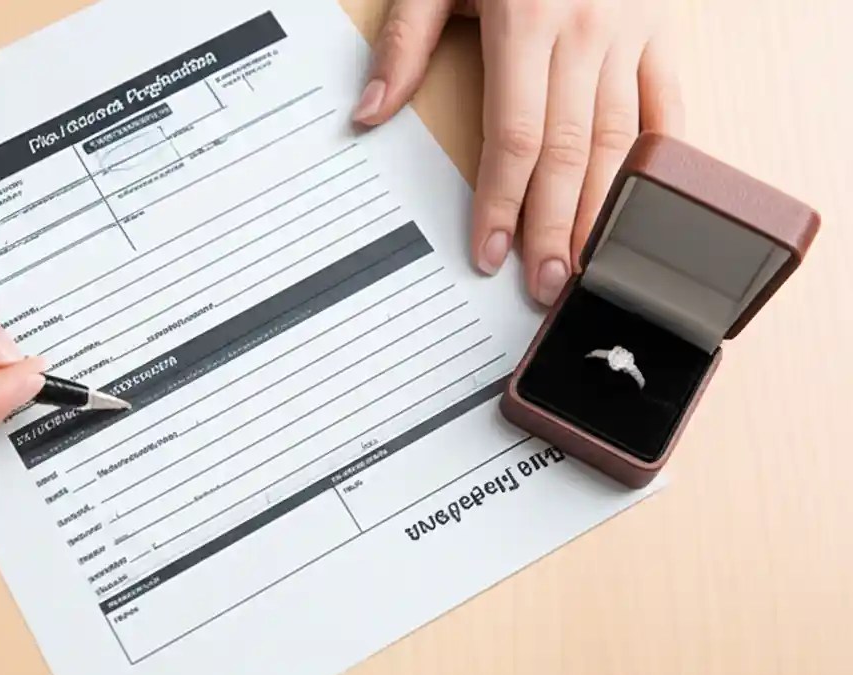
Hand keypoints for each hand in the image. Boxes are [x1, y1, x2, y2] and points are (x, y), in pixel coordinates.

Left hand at [353, 0, 682, 304]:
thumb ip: (405, 41)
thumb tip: (370, 113)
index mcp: (528, 22)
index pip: (515, 137)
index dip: (502, 201)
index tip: (490, 252)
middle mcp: (587, 34)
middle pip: (569, 152)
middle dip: (554, 226)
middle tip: (547, 286)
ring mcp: (632, 34)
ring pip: (619, 140)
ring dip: (602, 210)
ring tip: (588, 265)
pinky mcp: (662, 30)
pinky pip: (667, 104)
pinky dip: (657, 157)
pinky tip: (643, 204)